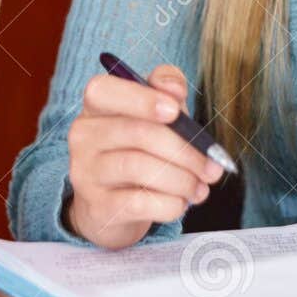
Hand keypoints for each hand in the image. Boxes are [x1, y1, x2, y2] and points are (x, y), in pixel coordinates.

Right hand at [64, 64, 225, 249]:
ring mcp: (86, 172)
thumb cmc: (139, 150)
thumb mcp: (154, 115)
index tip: (175, 110)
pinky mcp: (96, 207)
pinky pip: (138, 203)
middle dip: (184, 151)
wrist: (112, 206)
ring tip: (200, 188)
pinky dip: (169, 204)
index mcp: (96, 106)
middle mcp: (83, 136)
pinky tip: (181, 203)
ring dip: (181, 180)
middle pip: (137, 133)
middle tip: (213, 167)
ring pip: (138, 168)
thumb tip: (175, 89)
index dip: (141, 98)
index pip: (104, 90)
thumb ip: (166, 91)